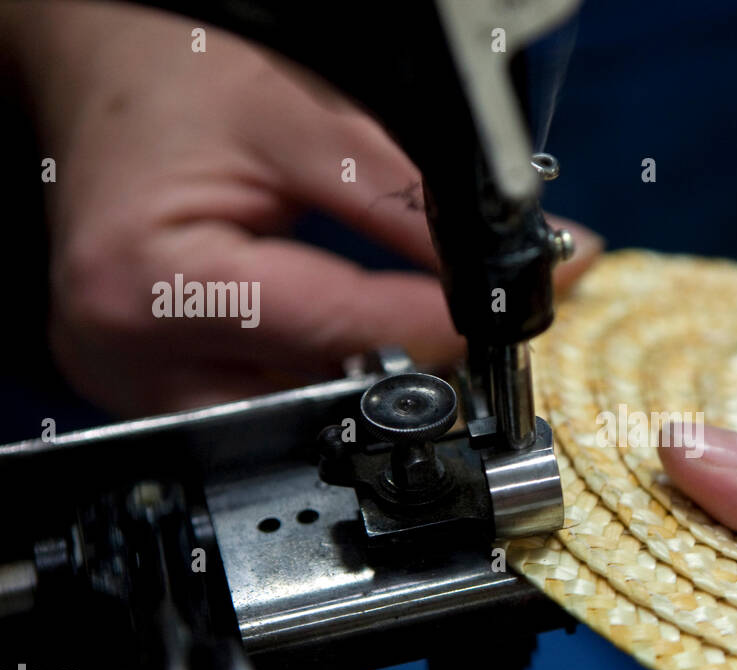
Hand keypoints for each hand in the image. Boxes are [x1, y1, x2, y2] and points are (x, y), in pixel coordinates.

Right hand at [4, 2, 599, 413]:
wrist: (101, 75)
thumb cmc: (173, 77)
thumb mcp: (308, 123)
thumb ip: (414, 206)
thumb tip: (521, 266)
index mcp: (153, 286)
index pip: (339, 328)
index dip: (442, 321)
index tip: (511, 308)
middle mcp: (130, 356)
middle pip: (316, 395)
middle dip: (405, 362)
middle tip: (469, 320)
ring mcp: (136, 384)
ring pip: (299, 413)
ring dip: (365, 372)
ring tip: (407, 313)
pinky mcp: (153, 387)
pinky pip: (267, 402)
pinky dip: (322, 369)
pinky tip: (348, 328)